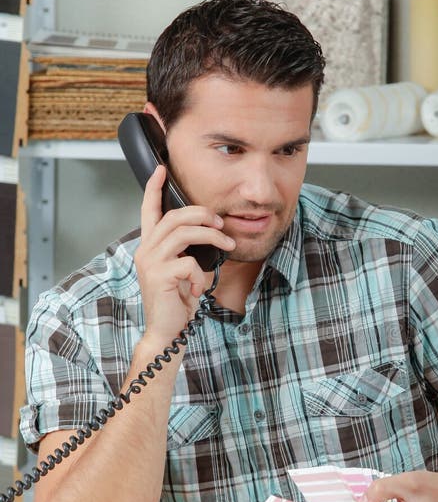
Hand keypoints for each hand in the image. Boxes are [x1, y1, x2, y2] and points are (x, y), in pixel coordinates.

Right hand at [135, 166, 234, 343]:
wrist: (167, 332)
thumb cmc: (176, 302)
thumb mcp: (183, 271)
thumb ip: (187, 252)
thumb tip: (210, 235)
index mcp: (150, 247)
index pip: (148, 211)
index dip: (153, 188)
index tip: (161, 169)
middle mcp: (146, 250)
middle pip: (175, 216)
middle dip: (202, 214)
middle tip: (221, 224)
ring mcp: (150, 262)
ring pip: (182, 232)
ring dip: (210, 236)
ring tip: (226, 245)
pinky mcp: (159, 276)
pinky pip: (188, 263)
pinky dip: (199, 275)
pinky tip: (198, 290)